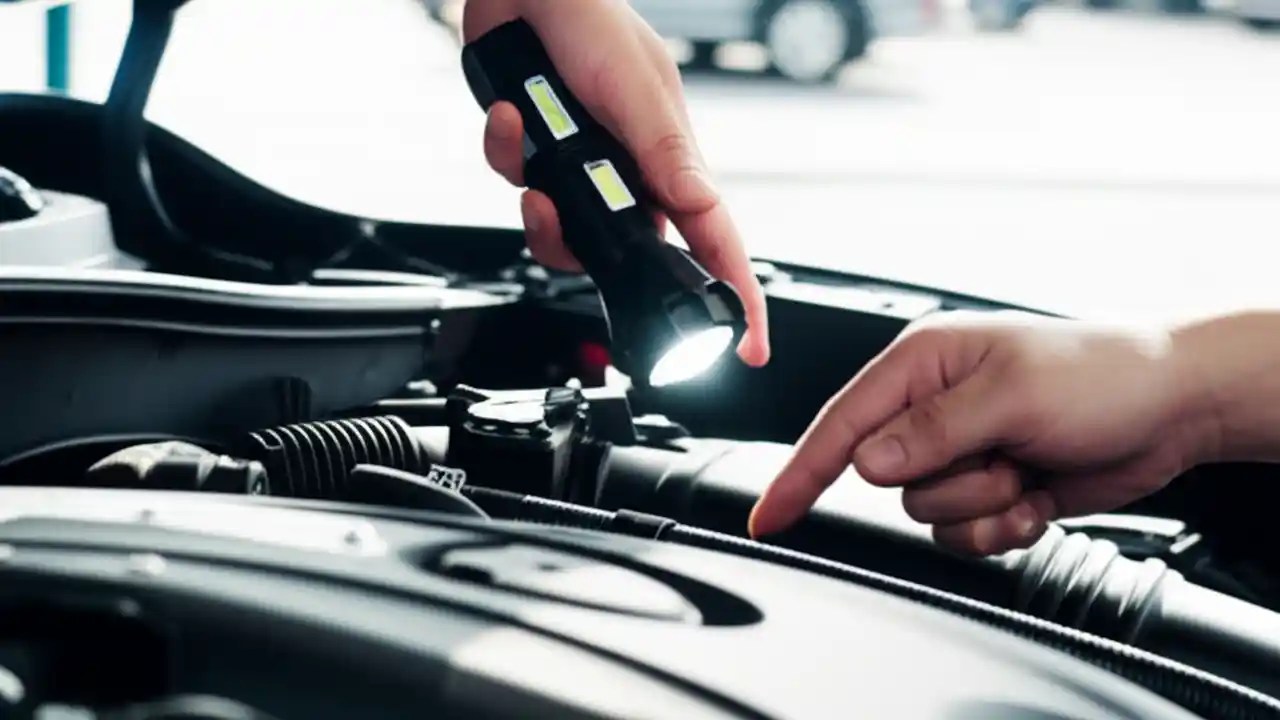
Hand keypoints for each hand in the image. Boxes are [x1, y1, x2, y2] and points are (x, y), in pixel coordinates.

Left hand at [463, 0, 769, 366]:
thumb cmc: (593, 21)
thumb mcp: (640, 90)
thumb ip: (670, 156)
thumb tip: (705, 211)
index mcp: (671, 161)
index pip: (714, 239)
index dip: (734, 295)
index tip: (747, 345)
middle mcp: (631, 171)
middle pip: (620, 252)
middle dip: (578, 242)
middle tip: (557, 209)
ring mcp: (584, 167)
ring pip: (562, 234)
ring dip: (536, 206)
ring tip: (530, 159)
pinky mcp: (540, 156)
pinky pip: (520, 186)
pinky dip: (507, 152)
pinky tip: (509, 115)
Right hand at [748, 311, 1218, 554]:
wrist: (1173, 407)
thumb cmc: (1102, 374)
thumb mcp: (1011, 394)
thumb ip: (931, 430)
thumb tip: (866, 462)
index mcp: (921, 364)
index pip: (842, 424)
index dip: (801, 472)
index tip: (769, 515)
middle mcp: (931, 407)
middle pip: (888, 481)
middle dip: (950, 482)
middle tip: (1003, 452)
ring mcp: (960, 449)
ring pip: (926, 512)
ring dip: (984, 505)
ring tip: (1029, 468)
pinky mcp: (987, 485)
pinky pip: (962, 533)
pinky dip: (1001, 527)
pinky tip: (1035, 496)